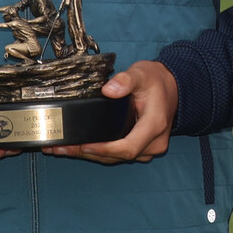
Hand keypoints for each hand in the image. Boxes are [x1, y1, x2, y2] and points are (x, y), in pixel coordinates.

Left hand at [47, 60, 176, 162]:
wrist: (171, 87)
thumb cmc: (156, 81)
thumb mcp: (142, 74)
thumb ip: (126, 80)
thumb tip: (108, 90)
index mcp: (155, 125)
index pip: (129, 147)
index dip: (105, 150)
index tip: (84, 146)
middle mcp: (153, 142)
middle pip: (118, 156)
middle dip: (88, 154)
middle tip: (61, 148)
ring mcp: (148, 148)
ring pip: (116, 158)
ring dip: (89, 155)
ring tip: (63, 149)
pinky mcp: (141, 148)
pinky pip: (118, 155)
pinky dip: (98, 152)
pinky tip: (79, 147)